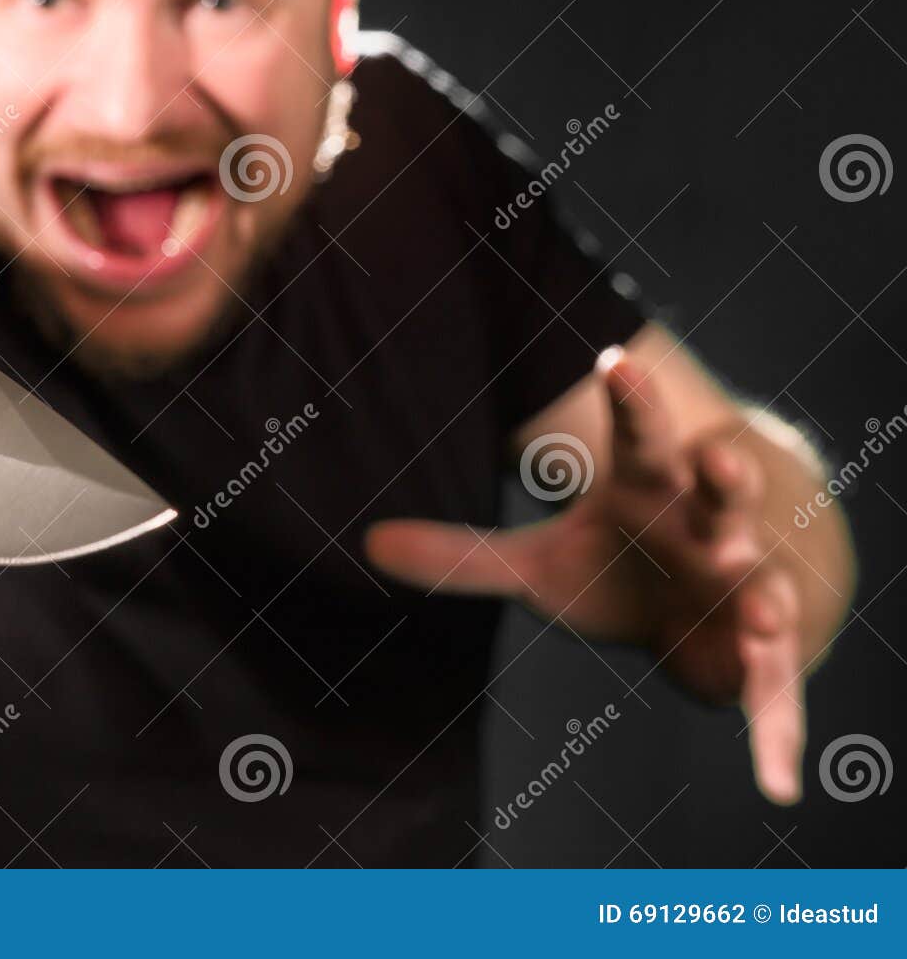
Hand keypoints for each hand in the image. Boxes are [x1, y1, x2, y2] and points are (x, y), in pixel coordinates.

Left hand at [366, 348, 804, 803]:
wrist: (717, 615)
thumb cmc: (623, 568)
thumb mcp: (538, 563)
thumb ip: (459, 554)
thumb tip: (366, 541)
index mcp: (653, 492)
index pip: (640, 436)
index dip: (632, 401)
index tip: (616, 360)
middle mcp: (710, 530)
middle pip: (722, 495)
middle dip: (726, 481)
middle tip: (720, 461)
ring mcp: (746, 590)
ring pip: (762, 584)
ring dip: (762, 597)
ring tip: (757, 610)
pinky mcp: (765, 658)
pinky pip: (775, 697)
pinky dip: (775, 737)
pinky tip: (778, 783)